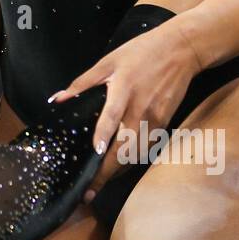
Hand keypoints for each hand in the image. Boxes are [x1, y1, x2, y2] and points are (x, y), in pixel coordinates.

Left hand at [49, 19, 203, 192]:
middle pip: (125, 146)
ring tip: (99, 184)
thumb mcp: (108, 61)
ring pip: (136, 153)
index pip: (112, 117)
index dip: (103, 136)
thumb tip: (58, 99)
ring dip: (118, 170)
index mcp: (124, 89)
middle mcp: (141, 108)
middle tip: (88, 190)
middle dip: (107, 171)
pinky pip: (146, 149)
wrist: (181, 50)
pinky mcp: (164, 124)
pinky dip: (131, 161)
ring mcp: (155, 119)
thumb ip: (83, 82)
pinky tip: (118, 167)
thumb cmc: (140, 52)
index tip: (94, 154)